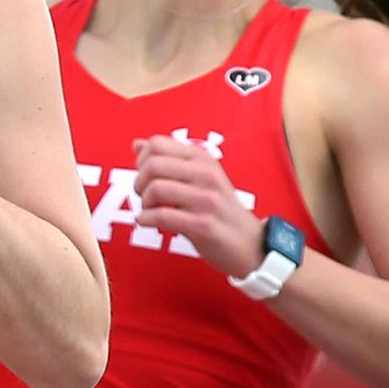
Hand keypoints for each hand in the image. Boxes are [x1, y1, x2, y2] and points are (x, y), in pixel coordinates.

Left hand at [133, 134, 265, 278]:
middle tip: (143, 196)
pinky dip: (146, 219)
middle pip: (152, 165)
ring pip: (156, 189)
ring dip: (143, 203)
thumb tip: (137, 144)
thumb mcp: (200, 177)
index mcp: (202, 159)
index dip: (141, 160)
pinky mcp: (203, 225)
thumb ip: (170, 160)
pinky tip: (146, 222)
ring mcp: (206, 200)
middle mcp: (205, 175)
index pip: (157, 144)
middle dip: (139, 182)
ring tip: (149, 210)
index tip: (144, 175)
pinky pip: (163, 216)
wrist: (251, 243)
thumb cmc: (220, 210)